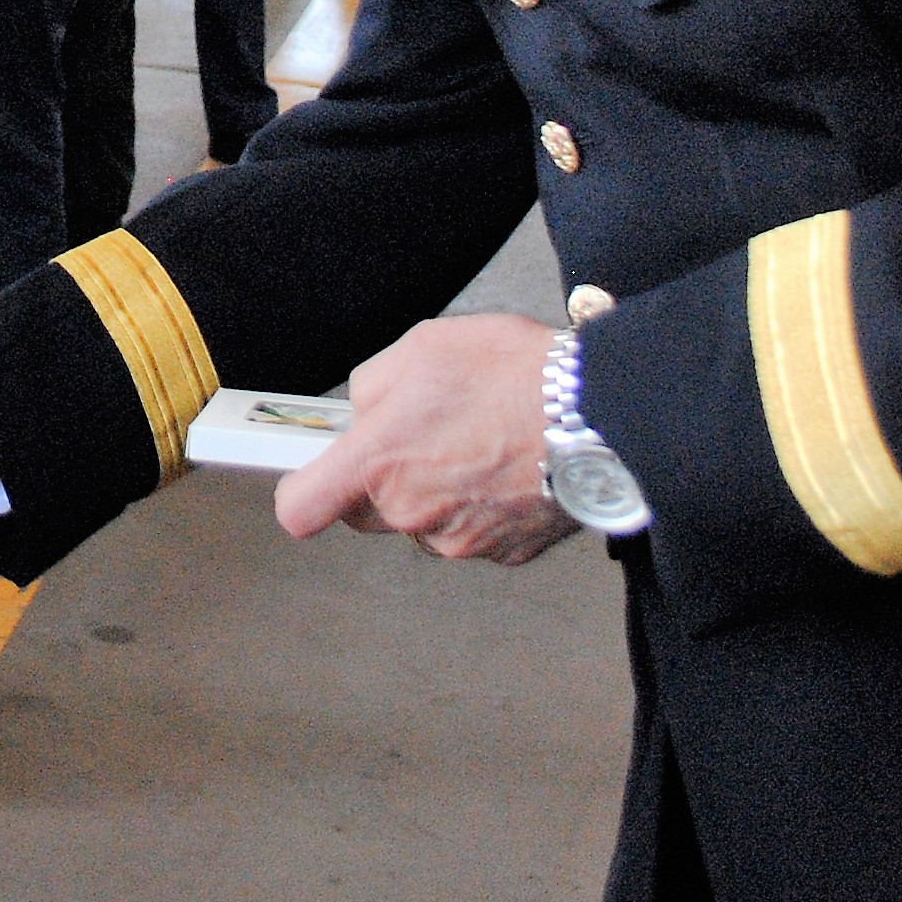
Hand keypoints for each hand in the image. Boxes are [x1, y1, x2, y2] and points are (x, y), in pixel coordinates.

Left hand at [274, 313, 577, 565]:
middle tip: (417, 434)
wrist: (599, 413)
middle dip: (379, 479)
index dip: (301, 491)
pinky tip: (503, 464)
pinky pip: (468, 532)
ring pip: (421, 523)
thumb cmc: (513, 374)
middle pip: (365, 513)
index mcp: (380, 461)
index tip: (309, 475)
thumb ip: (371, 387)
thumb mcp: (421, 348)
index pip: (301, 508)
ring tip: (474, 441)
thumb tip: (361, 415)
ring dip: (434, 492)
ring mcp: (460, 540)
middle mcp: (413, 512)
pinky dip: (477, 506)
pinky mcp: (503, 553)